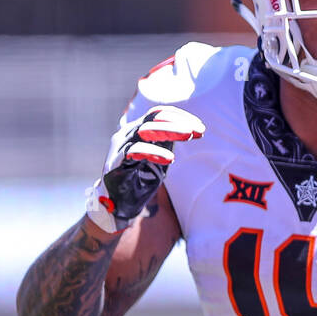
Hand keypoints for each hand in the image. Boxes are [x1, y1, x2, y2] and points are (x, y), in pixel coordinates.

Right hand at [86, 105, 204, 233]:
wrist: (121, 202)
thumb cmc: (142, 176)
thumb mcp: (161, 154)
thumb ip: (170, 141)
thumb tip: (194, 129)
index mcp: (138, 129)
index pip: (158, 114)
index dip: (180, 117)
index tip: (201, 128)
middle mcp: (128, 133)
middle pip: (153, 118)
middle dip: (178, 122)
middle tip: (199, 130)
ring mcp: (120, 146)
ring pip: (144, 130)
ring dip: (169, 130)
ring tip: (188, 135)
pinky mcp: (115, 162)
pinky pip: (134, 151)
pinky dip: (153, 152)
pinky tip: (170, 158)